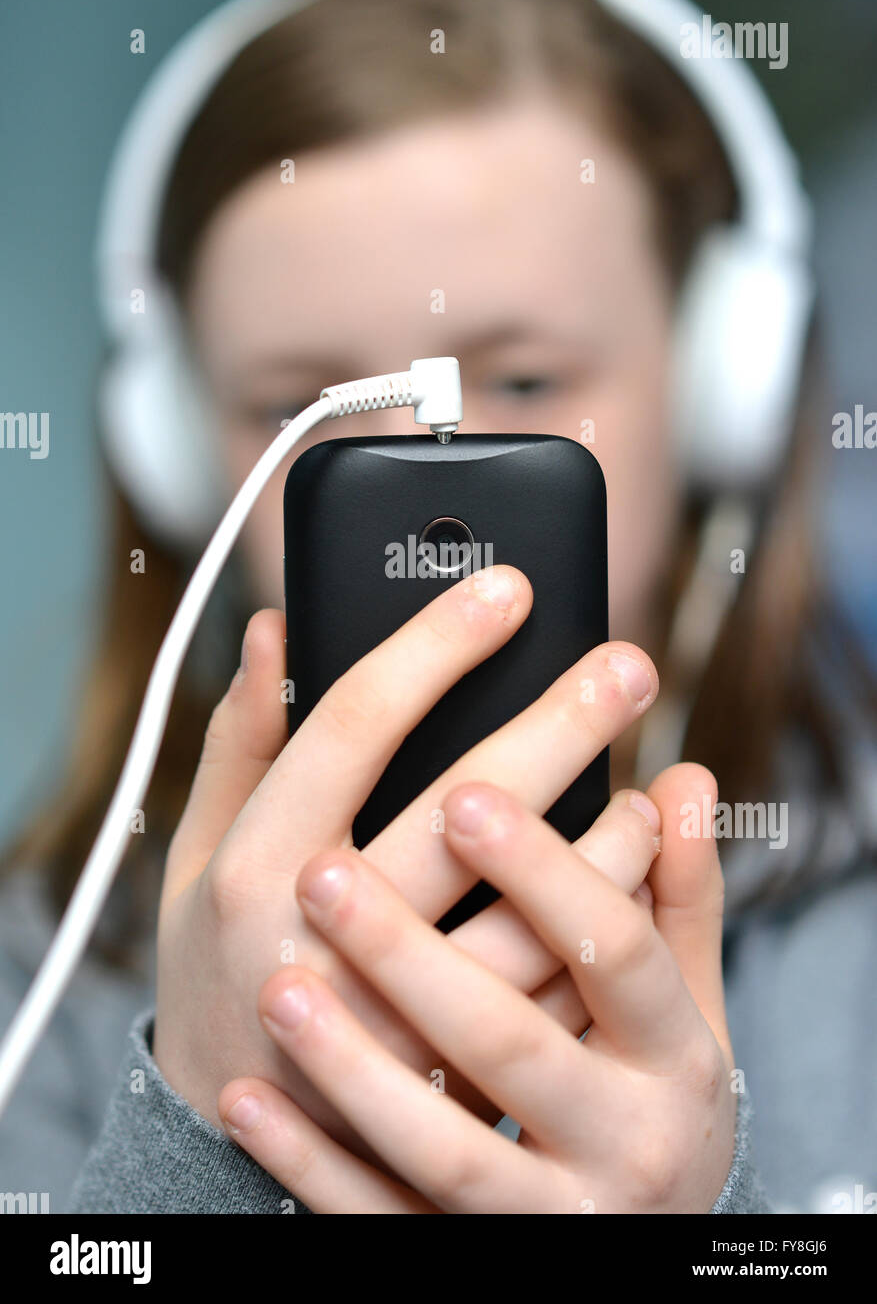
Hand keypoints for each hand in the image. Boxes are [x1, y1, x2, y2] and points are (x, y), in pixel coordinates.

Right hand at [154, 565, 666, 1154]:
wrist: (218, 1141)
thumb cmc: (217, 964)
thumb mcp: (200, 851)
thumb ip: (240, 741)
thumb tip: (275, 628)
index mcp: (259, 859)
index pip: (357, 722)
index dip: (437, 644)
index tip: (507, 587)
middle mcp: (323, 933)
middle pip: (464, 805)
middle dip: (559, 722)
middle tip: (628, 665)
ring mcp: (389, 1016)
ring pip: (526, 918)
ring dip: (605, 845)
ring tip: (649, 793)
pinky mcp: (442, 1079)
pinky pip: (546, 1004)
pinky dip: (599, 940)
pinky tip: (635, 889)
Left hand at [216, 765, 734, 1213]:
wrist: (659, 1252)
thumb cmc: (658, 1093)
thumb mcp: (686, 1006)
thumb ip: (680, 896)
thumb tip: (686, 772)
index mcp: (674, 1057)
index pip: (615, 952)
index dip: (546, 871)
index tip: (463, 793)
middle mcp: (625, 1142)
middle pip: (512, 1044)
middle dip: (413, 958)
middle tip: (322, 874)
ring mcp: (550, 1216)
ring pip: (442, 1148)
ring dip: (352, 1068)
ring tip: (278, 986)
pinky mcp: (474, 1261)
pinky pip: (385, 1222)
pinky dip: (313, 1169)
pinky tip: (247, 1103)